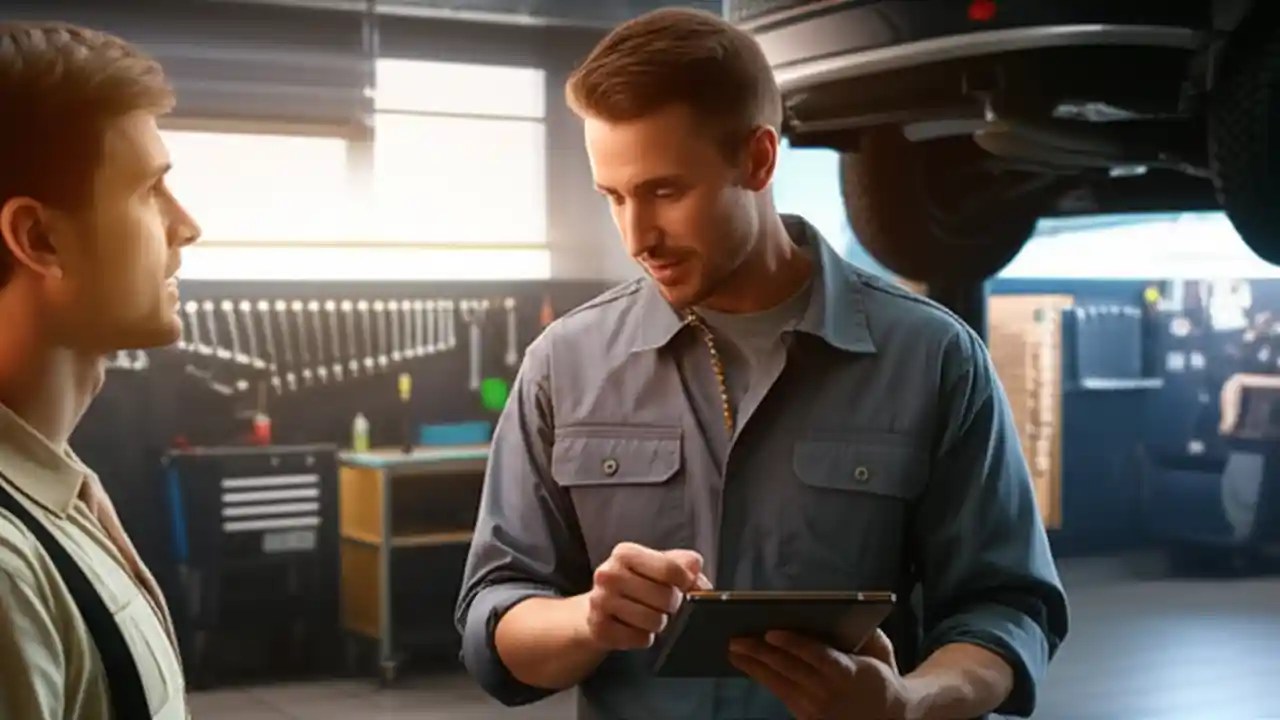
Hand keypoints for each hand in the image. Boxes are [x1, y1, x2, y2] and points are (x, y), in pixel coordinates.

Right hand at [581, 542, 711, 650]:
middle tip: (665, 605)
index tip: (687, 586)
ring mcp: (600, 602)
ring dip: (659, 623)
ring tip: (649, 616)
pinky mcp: (599, 629)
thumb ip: (683, 564)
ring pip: (654, 621)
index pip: (670, 569)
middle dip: (673, 606)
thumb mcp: (658, 565)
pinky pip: (640, 639)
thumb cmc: (635, 584)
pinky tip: (635, 628)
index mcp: (625, 553)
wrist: (599, 608)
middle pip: (665, 597)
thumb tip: (695, 569)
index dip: (687, 582)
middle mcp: (608, 574)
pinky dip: (644, 638)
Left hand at [728, 629, 912, 719]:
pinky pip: (781, 696)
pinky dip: (763, 679)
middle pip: (789, 670)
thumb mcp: (881, 652)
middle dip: (760, 653)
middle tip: (736, 639)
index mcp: (848, 673)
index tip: (771, 632)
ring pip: (780, 685)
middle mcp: (829, 693)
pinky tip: (748, 666)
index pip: (816, 656)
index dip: (793, 643)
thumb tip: (841, 610)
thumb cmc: (880, 677)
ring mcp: (816, 709)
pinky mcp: (808, 719)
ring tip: (733, 652)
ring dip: (754, 668)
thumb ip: (866, 632)